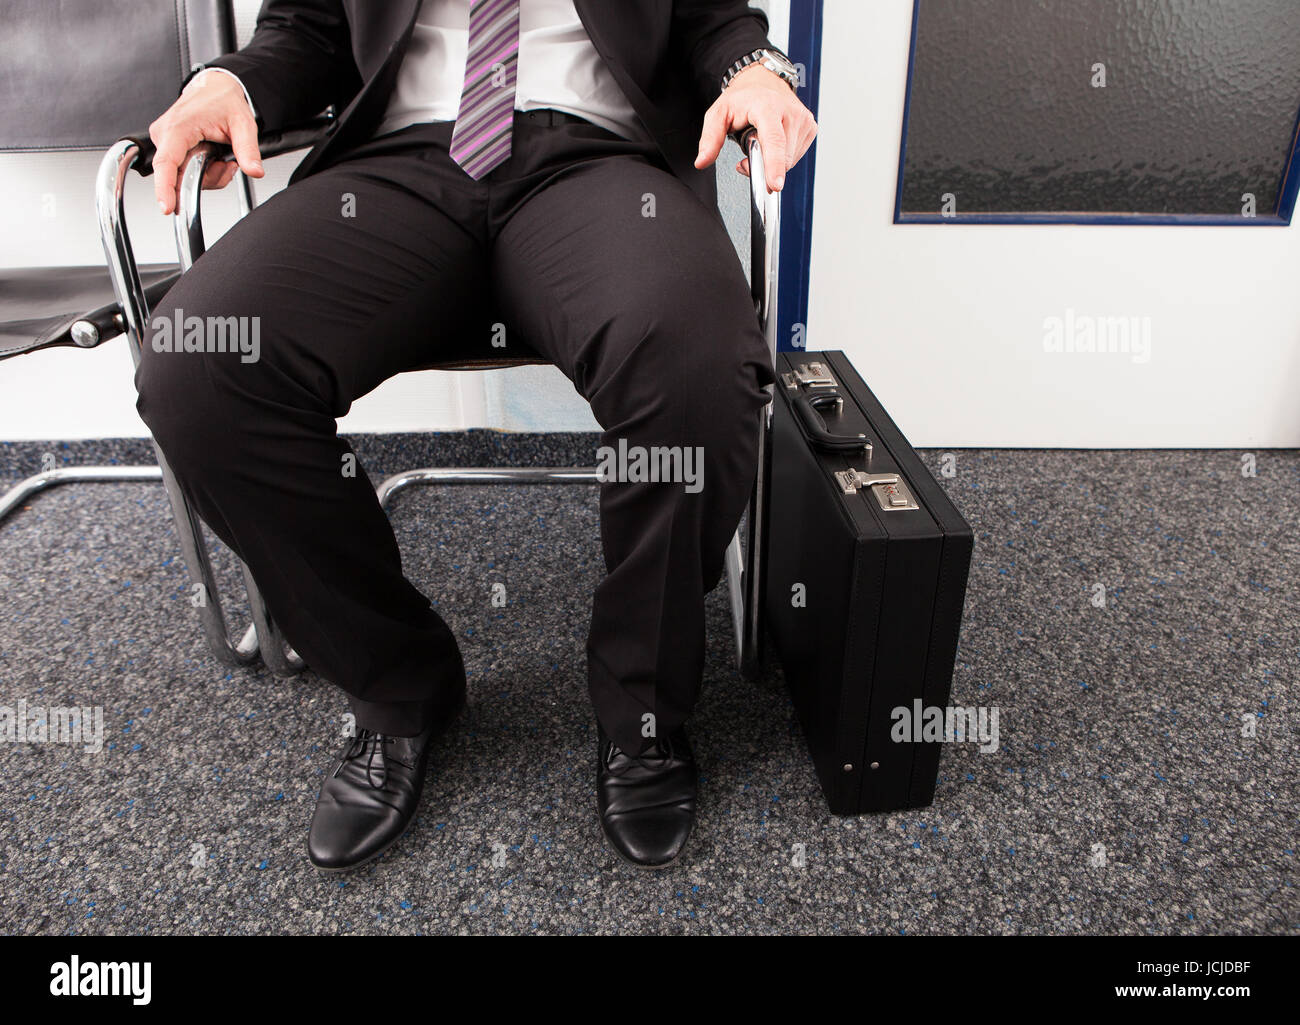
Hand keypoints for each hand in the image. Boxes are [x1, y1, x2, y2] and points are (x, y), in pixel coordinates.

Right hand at [148, 70, 264, 214]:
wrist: (216, 86)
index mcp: (179, 126)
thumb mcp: (244, 123)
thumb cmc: (224, 99)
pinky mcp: (169, 145)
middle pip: (180, 176)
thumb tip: (254, 171)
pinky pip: (184, 170)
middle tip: (227, 163)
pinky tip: (213, 157)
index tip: (167, 207)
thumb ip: (248, 150)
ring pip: (184, 176)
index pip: (167, 163)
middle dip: (209, 177)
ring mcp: (165, 140)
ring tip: (222, 156)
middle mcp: (165, 134)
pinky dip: (204, 170)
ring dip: (209, 174)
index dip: (165, 188)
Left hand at [694, 64, 817, 192]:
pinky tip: (774, 141)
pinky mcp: (810, 127)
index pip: (773, 141)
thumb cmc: (743, 99)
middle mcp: (789, 111)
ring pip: (789, 160)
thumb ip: (710, 139)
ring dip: (772, 160)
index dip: (774, 165)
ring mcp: (803, 119)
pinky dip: (783, 155)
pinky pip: (795, 155)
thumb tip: (702, 161)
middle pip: (780, 158)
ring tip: (762, 140)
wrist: (763, 82)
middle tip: (748, 146)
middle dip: (763, 164)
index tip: (775, 184)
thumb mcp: (718, 114)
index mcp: (767, 106)